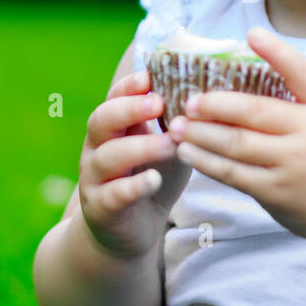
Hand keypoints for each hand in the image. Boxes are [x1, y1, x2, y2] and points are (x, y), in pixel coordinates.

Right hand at [77, 69, 192, 261]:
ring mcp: (95, 178)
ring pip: (108, 157)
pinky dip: (133, 186)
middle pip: (102, 120)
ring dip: (139, 147)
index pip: (114, 97)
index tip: (150, 75)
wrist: (129, 230)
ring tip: (169, 143)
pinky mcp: (101, 208)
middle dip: (129, 109)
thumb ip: (177, 124)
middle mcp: (97, 148)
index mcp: (114, 127)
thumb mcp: (166, 145)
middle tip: (158, 103)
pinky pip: (114, 194)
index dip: (129, 86)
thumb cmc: (151, 177)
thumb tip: (211, 94)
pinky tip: (154, 180)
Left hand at [165, 26, 305, 244]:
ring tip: (177, 126)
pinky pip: (233, 173)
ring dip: (200, 134)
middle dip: (214, 105)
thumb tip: (240, 66)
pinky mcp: (275, 192)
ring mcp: (291, 165)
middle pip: (254, 112)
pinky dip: (206, 161)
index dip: (278, 52)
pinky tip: (188, 152)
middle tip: (188, 101)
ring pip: (236, 144)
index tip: (253, 33)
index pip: (303, 74)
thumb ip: (294, 94)